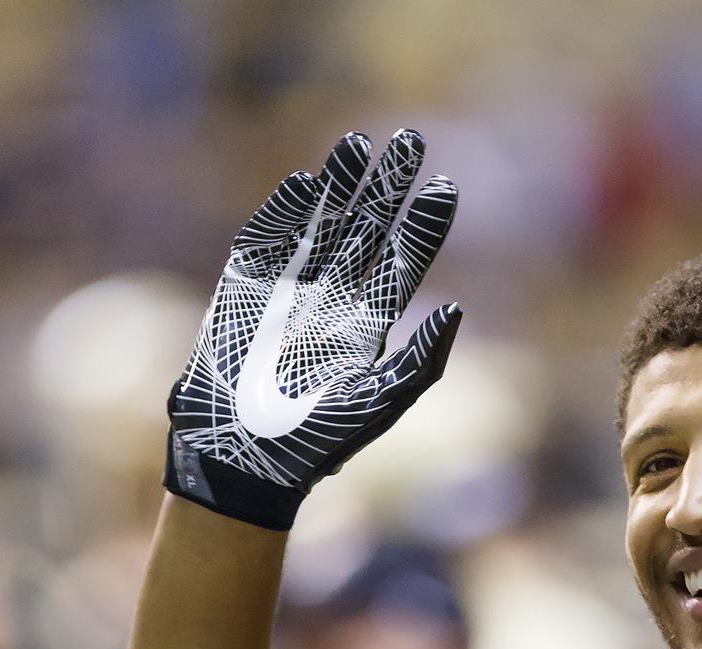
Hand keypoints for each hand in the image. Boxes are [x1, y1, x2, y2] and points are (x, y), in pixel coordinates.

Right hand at [165, 128, 461, 529]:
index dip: (423, 225)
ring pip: (319, 224)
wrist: (245, 456)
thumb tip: (457, 310)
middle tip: (411, 139)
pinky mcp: (244, 289)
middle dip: (387, 186)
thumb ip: (421, 360)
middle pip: (365, 230)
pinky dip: (286, 212)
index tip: (446, 187)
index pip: (403, 263)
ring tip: (361, 142)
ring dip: (339, 184)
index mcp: (366, 327)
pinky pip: (268, 239)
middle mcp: (330, 302)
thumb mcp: (380, 403)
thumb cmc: (316, 442)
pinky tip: (309, 184)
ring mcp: (286, 291)